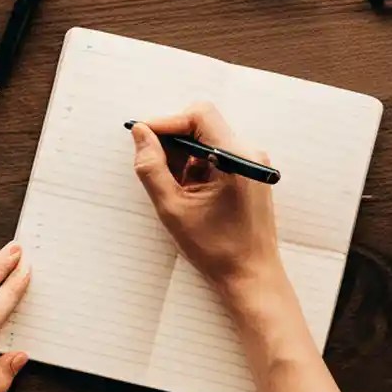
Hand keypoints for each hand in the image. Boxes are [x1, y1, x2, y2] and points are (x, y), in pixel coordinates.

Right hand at [130, 102, 282, 297]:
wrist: (251, 276)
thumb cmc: (216, 249)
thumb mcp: (172, 208)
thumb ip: (152, 167)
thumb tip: (140, 133)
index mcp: (235, 157)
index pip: (198, 115)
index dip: (166, 122)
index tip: (141, 137)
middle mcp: (248, 153)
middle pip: (202, 124)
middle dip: (172, 141)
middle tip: (153, 167)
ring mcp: (251, 163)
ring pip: (206, 140)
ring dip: (182, 157)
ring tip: (174, 190)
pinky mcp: (249, 174)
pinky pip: (215, 155)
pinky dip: (195, 167)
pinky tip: (189, 194)